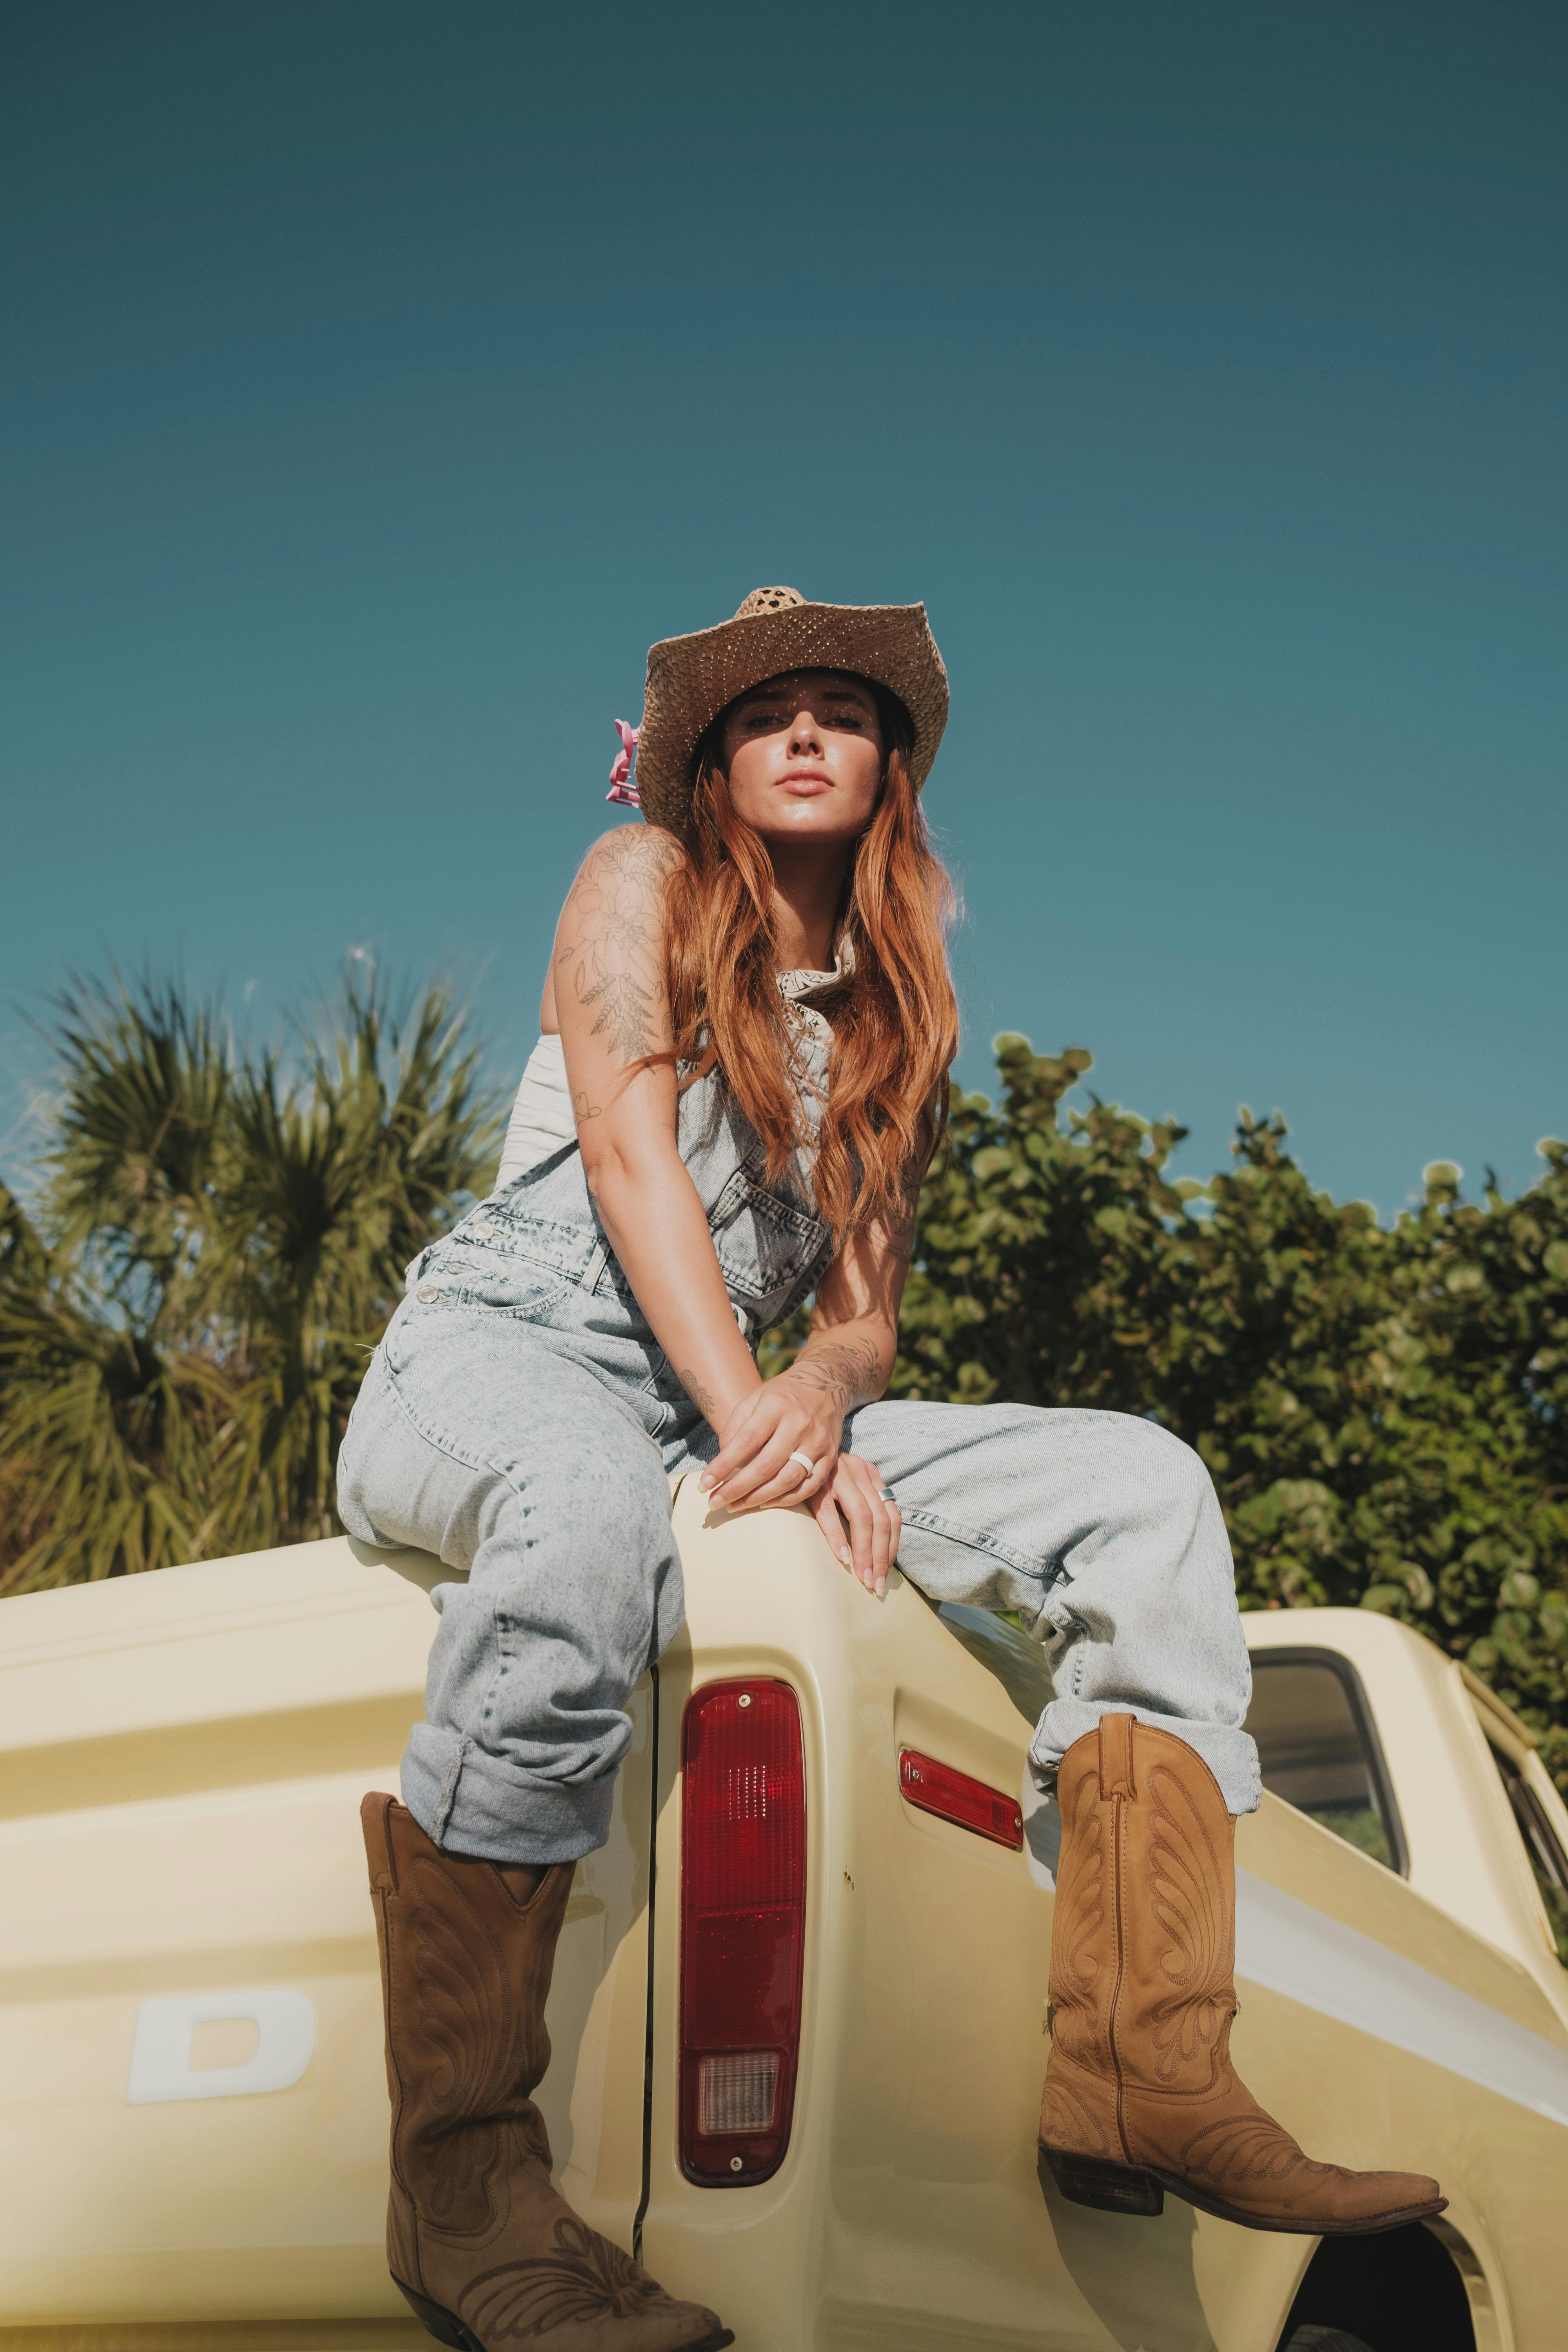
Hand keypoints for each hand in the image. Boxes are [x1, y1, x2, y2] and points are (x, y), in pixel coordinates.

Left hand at [698, 1377, 899, 1598]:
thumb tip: (722, 1462)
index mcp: (776, 1406)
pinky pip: (808, 1487)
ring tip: (734, 1507)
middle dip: (737, 1489)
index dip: (723, 1466)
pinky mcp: (831, 1457)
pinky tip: (764, 1503)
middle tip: (715, 1503)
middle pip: (766, 1465)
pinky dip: (785, 1500)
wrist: (826, 1385)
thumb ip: (736, 1427)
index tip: (704, 1484)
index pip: (746, 1442)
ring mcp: (818, 1442)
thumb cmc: (782, 1395)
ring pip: (787, 1480)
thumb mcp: (754, 1398)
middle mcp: (799, 1424)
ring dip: (758, 1498)